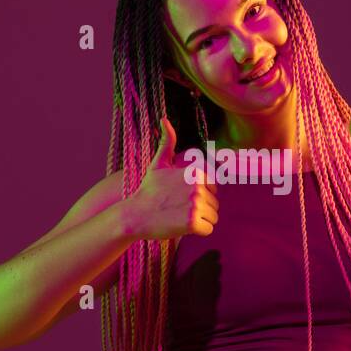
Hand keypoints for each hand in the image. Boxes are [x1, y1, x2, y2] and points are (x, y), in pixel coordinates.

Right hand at [125, 119, 219, 238]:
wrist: (135, 215)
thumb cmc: (149, 190)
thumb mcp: (158, 164)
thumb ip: (167, 142)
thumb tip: (165, 119)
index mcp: (196, 171)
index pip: (214, 188)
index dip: (200, 195)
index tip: (181, 196)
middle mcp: (198, 186)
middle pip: (214, 203)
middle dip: (200, 209)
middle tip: (178, 207)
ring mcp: (196, 204)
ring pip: (212, 217)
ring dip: (199, 220)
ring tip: (179, 216)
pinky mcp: (193, 222)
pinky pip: (208, 229)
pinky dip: (197, 231)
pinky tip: (181, 225)